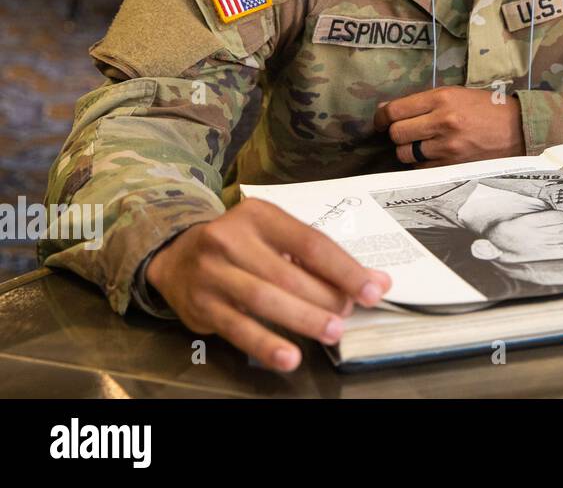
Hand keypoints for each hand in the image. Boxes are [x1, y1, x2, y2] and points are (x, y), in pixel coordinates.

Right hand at [145, 198, 391, 371]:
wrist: (176, 256)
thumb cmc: (242, 247)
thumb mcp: (278, 239)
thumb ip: (323, 261)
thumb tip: (377, 283)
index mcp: (260, 215)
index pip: (311, 243)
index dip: (345, 269)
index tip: (373, 291)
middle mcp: (231, 239)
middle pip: (289, 272)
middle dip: (325, 297)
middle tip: (347, 314)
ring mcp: (213, 273)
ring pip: (265, 299)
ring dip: (303, 319)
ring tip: (332, 332)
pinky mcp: (201, 305)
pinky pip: (238, 328)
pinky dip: (266, 345)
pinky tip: (290, 357)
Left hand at [374, 86, 525, 165]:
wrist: (519, 129)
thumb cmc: (487, 109)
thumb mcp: (457, 94)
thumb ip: (423, 102)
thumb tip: (386, 110)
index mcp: (443, 98)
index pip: (395, 110)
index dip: (381, 117)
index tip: (380, 121)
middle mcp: (442, 122)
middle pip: (396, 134)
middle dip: (397, 134)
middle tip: (406, 133)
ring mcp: (447, 147)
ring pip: (406, 154)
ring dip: (408, 150)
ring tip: (421, 145)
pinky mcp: (453, 166)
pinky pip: (421, 168)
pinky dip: (421, 163)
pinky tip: (433, 156)